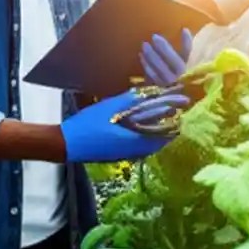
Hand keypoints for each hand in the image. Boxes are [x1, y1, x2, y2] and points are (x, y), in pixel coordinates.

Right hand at [60, 88, 190, 163]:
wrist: (67, 144)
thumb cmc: (88, 124)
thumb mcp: (110, 108)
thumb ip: (131, 101)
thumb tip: (151, 92)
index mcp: (136, 141)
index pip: (166, 133)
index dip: (175, 119)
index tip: (181, 105)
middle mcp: (136, 152)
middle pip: (161, 139)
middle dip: (168, 124)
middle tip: (172, 107)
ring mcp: (128, 155)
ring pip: (152, 143)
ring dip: (158, 129)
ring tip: (160, 113)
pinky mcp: (121, 155)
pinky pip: (142, 146)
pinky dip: (147, 134)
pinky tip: (142, 123)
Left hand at [140, 30, 192, 85]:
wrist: (168, 95)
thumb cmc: (174, 73)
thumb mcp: (180, 61)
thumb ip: (183, 47)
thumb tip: (184, 30)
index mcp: (187, 67)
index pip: (189, 54)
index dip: (187, 42)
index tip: (184, 29)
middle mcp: (180, 76)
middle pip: (175, 62)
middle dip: (164, 49)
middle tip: (154, 36)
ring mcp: (169, 84)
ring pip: (161, 69)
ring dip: (152, 56)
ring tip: (145, 45)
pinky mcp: (159, 89)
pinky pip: (152, 76)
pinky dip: (146, 65)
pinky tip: (141, 56)